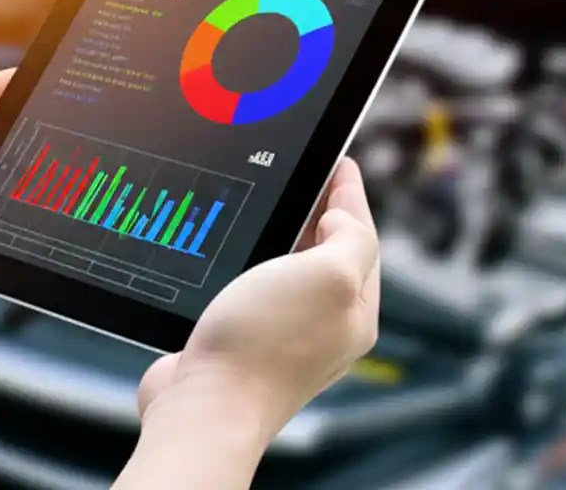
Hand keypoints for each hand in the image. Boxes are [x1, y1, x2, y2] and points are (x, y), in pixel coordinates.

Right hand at [137, 158, 379, 440]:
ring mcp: (281, 337)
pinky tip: (233, 256)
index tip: (337, 160)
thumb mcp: (331, 274)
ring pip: (289, 272)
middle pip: (329, 254)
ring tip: (271, 207)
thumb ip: (350, 237)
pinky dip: (248, 265)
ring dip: (281, 238)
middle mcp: (323, 326)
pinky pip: (252, 292)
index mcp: (354, 310)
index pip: (361, 237)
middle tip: (304, 176)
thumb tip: (339, 217)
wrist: (204, 405)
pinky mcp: (240, 343)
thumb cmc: (264, 343)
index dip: (348, 193)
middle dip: (318, 213)